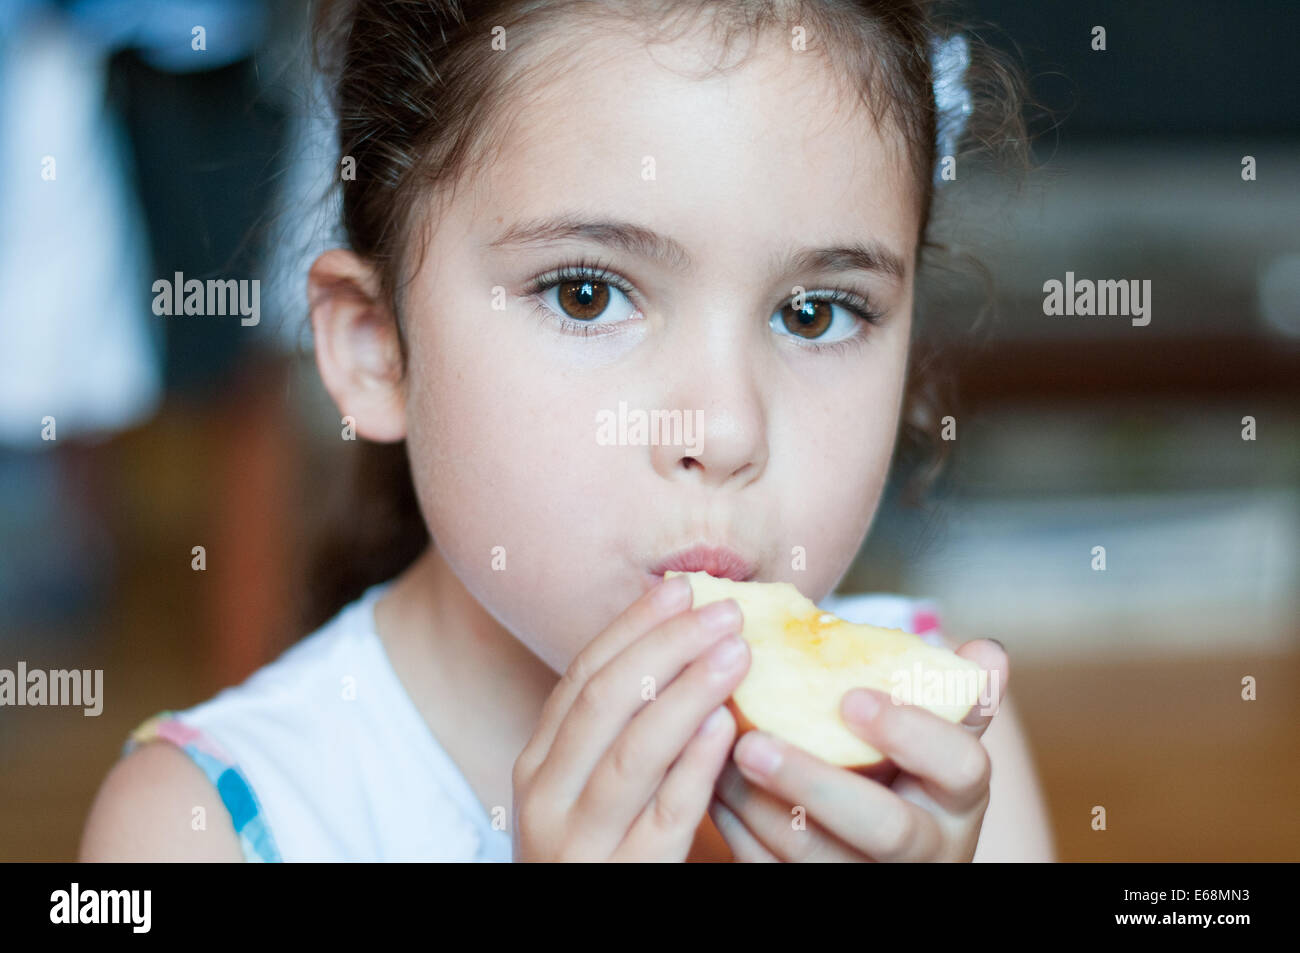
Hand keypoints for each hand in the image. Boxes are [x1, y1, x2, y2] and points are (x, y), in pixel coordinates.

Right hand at [512, 575, 751, 860]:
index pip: (582, 676)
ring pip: (630, 755)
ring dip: (685, 695)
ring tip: (736, 654)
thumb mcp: (591, 787)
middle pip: (603, 703)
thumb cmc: (605, 850)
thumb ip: (624, 727)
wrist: (578, 930)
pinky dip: (693, 770)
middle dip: (664, 648)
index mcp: (538, 762)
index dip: (634, 627)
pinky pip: (662, 820)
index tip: (682, 587)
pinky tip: (727, 731)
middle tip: (724, 611)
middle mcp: (544, 797)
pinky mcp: (621, 882)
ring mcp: (577, 844)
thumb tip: (682, 639)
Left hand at [709, 639, 1007, 861]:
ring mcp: (866, 878)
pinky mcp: (813, 896)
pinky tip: (708, 780)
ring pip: (813, 858)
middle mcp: (927, 848)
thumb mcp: (933, 736)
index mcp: (959, 796)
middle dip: (813, 782)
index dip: (911, 731)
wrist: (872, 849)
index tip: (851, 696)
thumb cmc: (899, 766)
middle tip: (753, 740)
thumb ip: (945, 693)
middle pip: (884, 829)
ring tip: (717, 751)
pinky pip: (770, 871)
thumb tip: (986, 650)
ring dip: (757, 803)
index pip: (961, 766)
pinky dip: (736, 826)